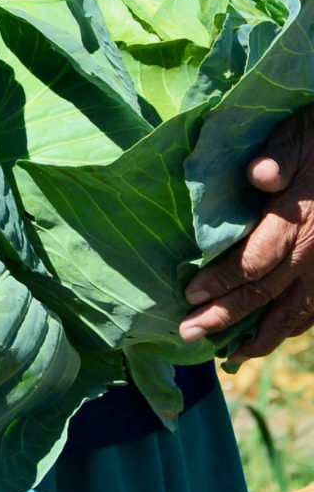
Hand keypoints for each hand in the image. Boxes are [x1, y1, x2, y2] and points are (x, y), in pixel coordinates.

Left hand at [180, 107, 313, 360]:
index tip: (189, 295)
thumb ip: (280, 156)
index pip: (255, 262)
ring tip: (231, 355)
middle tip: (189, 334)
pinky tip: (275, 336)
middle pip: (267, 293)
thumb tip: (259, 175)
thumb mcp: (301, 136)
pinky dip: (294, 327)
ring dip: (262, 335)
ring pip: (296, 311)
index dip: (222, 281)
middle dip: (227, 317)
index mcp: (299, 221)